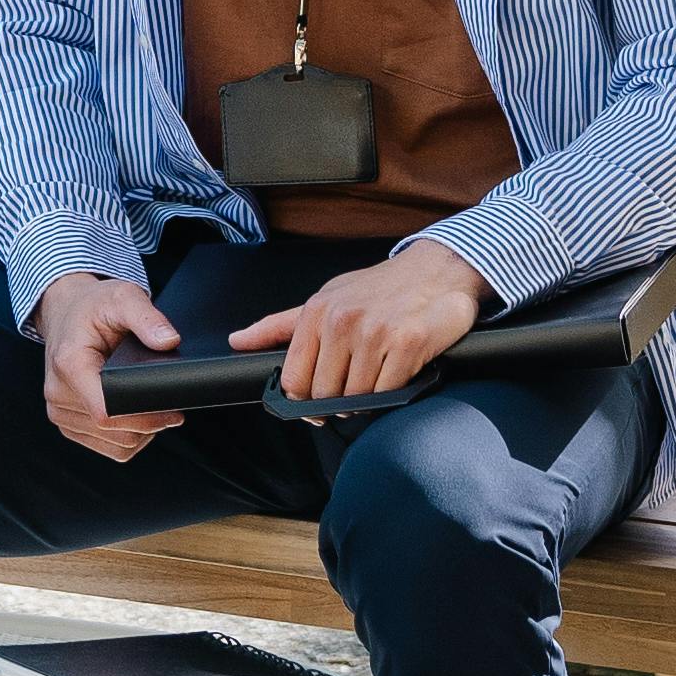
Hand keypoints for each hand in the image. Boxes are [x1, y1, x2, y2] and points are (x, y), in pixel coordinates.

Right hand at [37, 268, 185, 458]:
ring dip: (141, 432)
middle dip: (151, 423)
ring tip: (150, 404)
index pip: (106, 411)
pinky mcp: (67, 424)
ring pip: (115, 445)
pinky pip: (108, 448)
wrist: (66, 312)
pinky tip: (136, 414)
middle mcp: (57, 393)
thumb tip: (169, 341)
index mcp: (69, 364)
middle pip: (115, 432)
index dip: (145, 416)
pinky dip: (129, 438)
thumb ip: (147, 318)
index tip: (172, 409)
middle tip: (170, 403)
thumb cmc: (93, 306)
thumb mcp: (123, 297)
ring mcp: (59, 412)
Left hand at [238, 240, 486, 410]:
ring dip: (368, 397)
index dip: (303, 402)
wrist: (437, 270)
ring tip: (378, 374)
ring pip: (358, 397)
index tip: (315, 405)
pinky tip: (398, 371)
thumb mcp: (325, 299)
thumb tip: (238, 341)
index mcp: (316, 312)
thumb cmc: (378, 288)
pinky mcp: (408, 344)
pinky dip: (394, 391)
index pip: (293, 380)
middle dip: (339, 400)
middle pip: (325, 395)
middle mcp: (342, 321)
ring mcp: (375, 333)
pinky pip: (389, 392)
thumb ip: (279, 325)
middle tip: (355, 385)